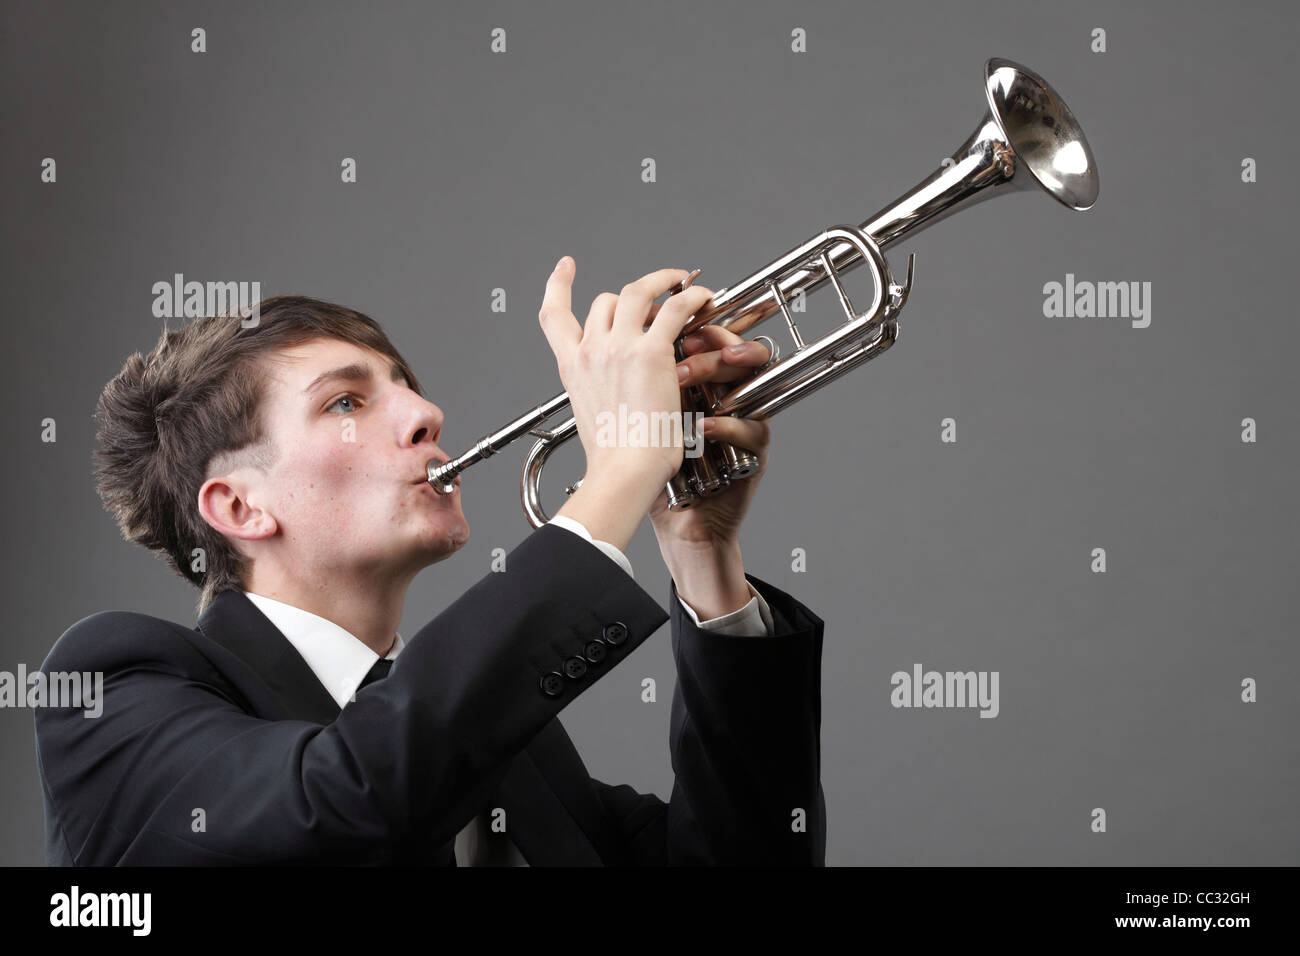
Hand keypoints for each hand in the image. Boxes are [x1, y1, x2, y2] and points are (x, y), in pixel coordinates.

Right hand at [537, 256, 715, 548]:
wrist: (624, 471)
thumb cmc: (615, 458)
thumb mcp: (592, 415)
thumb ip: (599, 390)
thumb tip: (616, 387)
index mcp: (572, 367)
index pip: (553, 316)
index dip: (557, 285)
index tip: (566, 267)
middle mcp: (590, 351)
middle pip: (606, 300)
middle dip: (631, 295)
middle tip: (657, 294)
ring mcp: (618, 348)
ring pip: (638, 292)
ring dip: (662, 281)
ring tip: (683, 282)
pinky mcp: (651, 352)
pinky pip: (675, 307)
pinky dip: (691, 295)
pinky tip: (703, 296)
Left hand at [648, 325, 773, 548]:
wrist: (678, 519)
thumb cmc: (660, 467)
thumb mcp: (646, 413)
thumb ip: (641, 376)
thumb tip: (624, 335)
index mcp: (709, 384)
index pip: (717, 340)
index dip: (701, 326)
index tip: (675, 326)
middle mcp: (732, 399)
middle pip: (740, 353)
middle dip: (711, 344)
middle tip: (683, 348)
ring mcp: (746, 424)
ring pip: (753, 383)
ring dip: (720, 374)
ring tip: (687, 379)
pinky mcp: (755, 455)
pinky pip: (754, 430)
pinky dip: (728, 426)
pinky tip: (703, 427)